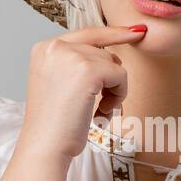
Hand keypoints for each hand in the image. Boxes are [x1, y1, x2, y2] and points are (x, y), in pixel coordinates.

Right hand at [20, 23, 148, 164]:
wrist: (45, 147)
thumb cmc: (55, 125)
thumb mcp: (59, 84)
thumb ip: (77, 65)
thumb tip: (114, 56)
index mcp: (44, 48)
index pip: (86, 33)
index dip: (113, 33)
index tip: (136, 32)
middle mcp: (54, 46)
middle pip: (102, 50)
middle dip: (109, 78)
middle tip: (102, 106)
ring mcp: (70, 56)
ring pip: (113, 63)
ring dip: (114, 90)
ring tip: (99, 111)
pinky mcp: (87, 70)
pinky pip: (120, 76)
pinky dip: (119, 96)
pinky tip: (103, 112)